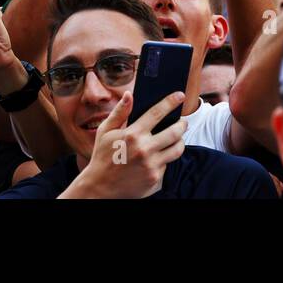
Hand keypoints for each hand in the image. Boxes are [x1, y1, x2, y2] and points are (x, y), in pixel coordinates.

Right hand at [68, 90, 187, 198]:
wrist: (100, 187)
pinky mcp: (154, 179)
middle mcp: (144, 149)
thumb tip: (129, 94)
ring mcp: (151, 165)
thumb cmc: (102, 157)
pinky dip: (165, 159)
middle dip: (182, 124)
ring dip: (179, 142)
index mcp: (132, 134)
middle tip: (182, 122)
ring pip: (177, 149)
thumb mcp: (105, 131)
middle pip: (175, 132)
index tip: (180, 95)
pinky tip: (158, 157)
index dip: (171, 102)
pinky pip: (167, 165)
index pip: (157, 113)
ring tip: (175, 138)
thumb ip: (119, 112)